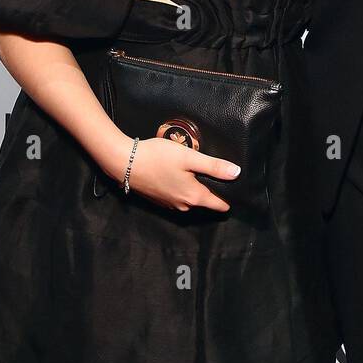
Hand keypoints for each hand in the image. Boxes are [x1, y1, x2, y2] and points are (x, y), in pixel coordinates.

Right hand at [105, 134, 239, 212]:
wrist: (125, 162)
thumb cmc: (158, 157)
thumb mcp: (189, 158)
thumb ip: (214, 166)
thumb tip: (237, 173)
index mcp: (194, 197)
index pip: (219, 205)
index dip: (229, 198)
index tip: (236, 190)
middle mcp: (183, 205)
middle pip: (205, 202)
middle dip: (213, 191)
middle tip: (217, 174)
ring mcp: (170, 204)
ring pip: (191, 199)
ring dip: (196, 189)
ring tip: (199, 172)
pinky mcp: (159, 199)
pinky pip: (178, 197)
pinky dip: (182, 189)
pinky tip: (180, 175)